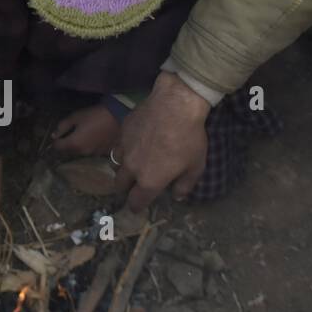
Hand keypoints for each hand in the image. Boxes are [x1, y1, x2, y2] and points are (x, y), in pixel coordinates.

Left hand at [51, 104, 119, 155]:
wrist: (117, 117)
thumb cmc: (94, 115)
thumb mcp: (75, 117)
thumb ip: (63, 126)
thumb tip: (54, 135)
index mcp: (74, 144)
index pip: (58, 147)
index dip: (56, 141)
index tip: (58, 136)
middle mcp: (82, 153)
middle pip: (68, 152)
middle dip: (66, 144)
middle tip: (69, 134)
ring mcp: (94, 154)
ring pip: (80, 153)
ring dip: (78, 146)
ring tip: (83, 135)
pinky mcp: (103, 153)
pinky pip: (91, 152)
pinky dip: (89, 147)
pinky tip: (93, 138)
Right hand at [115, 71, 210, 209]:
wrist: (176, 104)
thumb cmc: (189, 138)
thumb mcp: (195, 166)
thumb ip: (184, 185)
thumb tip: (178, 196)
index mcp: (149, 181)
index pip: (136, 202)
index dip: (136, 207)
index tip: (138, 206)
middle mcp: (132, 168)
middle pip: (120, 185)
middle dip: (125, 189)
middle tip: (134, 185)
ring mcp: (124, 148)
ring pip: (116, 165)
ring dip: (122, 168)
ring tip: (132, 163)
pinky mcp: (122, 131)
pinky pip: (119, 145)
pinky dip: (125, 148)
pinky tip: (134, 142)